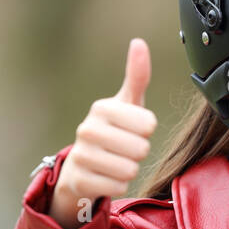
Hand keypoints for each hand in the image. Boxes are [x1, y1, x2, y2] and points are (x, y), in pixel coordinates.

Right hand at [49, 38, 155, 228]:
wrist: (82, 165)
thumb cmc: (113, 130)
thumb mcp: (127, 103)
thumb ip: (137, 75)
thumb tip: (139, 42)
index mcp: (102, 107)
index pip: (149, 125)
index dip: (146, 131)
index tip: (132, 129)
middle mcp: (87, 129)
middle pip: (141, 149)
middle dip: (138, 152)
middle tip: (123, 148)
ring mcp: (81, 155)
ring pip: (130, 170)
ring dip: (129, 170)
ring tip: (115, 162)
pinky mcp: (79, 180)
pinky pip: (118, 186)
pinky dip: (117, 185)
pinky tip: (105, 176)